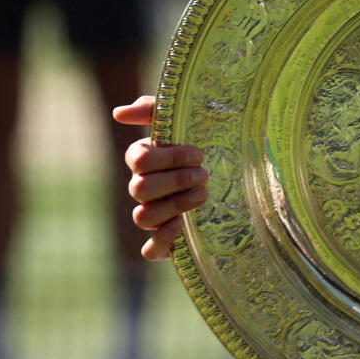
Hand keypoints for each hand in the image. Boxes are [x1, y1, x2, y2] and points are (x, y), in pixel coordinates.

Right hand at [112, 95, 209, 262]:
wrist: (239, 172)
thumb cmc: (208, 143)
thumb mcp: (188, 119)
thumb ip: (154, 109)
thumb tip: (120, 113)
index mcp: (144, 160)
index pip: (137, 160)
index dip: (168, 158)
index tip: (199, 154)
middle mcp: (144, 189)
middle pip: (140, 189)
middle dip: (175, 180)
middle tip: (205, 174)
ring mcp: (154, 215)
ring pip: (143, 217)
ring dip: (174, 206)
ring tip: (204, 195)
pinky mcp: (167, 241)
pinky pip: (150, 250)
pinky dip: (161, 241)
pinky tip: (181, 226)